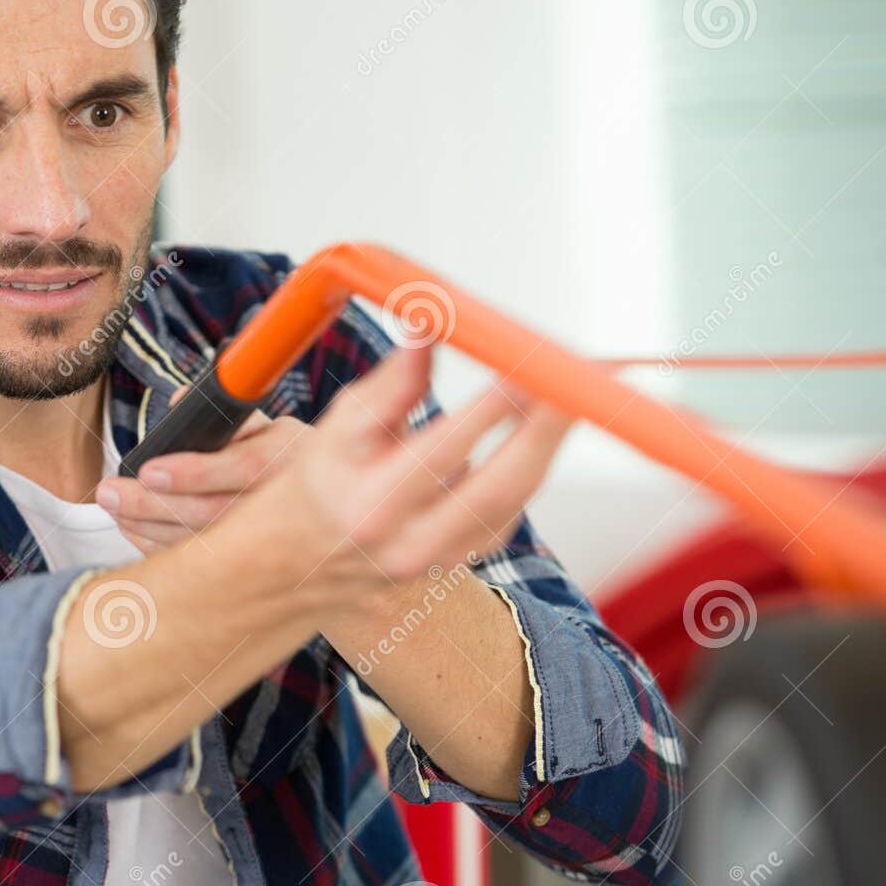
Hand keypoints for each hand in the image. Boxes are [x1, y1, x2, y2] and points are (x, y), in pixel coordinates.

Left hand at [96, 399, 310, 553]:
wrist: (335, 511)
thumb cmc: (286, 460)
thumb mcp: (267, 427)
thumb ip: (223, 416)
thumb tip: (180, 403)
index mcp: (287, 457)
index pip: (240, 467)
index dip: (193, 473)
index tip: (148, 471)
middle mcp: (284, 503)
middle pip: (213, 512)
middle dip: (153, 506)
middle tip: (111, 495)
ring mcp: (271, 541)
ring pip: (204, 544)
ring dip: (150, 529)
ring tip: (115, 512)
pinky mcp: (253, 566)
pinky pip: (202, 564)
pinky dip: (162, 549)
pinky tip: (136, 532)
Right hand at [245, 344, 572, 605]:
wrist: (309, 554)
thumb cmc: (326, 476)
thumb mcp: (339, 423)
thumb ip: (392, 382)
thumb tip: (431, 325)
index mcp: (369, 502)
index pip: (440, 452)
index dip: (489, 409)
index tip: (523, 368)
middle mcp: (408, 541)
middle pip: (495, 488)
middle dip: (543, 429)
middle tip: (576, 381)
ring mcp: (441, 560)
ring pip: (514, 499)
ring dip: (547, 441)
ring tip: (572, 392)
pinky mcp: (465, 561)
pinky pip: (512, 508)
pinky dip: (528, 464)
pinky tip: (536, 429)